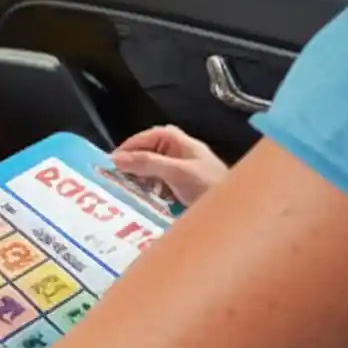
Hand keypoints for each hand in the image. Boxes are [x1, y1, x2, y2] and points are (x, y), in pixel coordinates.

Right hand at [110, 125, 228, 205]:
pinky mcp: (182, 185)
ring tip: (129, 188)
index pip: (147, 137)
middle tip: (116, 175)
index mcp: (179, 141)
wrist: (236, 211)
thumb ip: (147, 163)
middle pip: (148, 151)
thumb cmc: (209, 185)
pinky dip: (151, 189)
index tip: (112, 161)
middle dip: (133, 162)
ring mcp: (181, 168)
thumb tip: (117, 159)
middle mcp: (179, 151)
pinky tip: (147, 197)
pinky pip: (160, 183)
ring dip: (141, 177)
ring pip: (153, 168)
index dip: (129, 147)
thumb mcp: (176, 172)